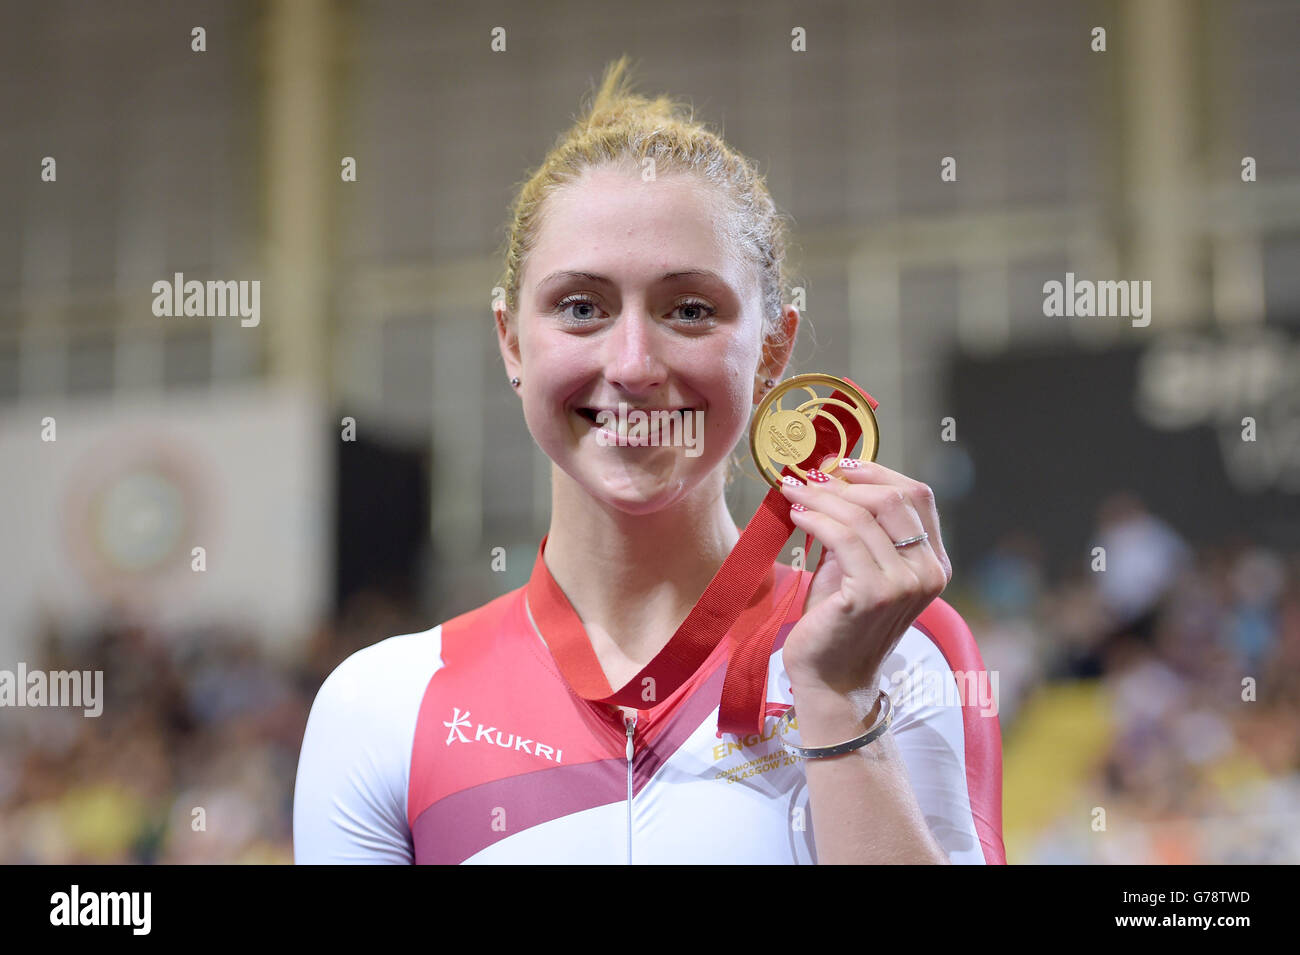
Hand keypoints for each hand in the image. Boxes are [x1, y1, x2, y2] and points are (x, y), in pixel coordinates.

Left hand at [778, 457, 951, 697]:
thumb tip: (830, 478)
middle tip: (807, 476)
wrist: (832, 679)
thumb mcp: (857, 565)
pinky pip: (843, 538)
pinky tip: (796, 514)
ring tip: (792, 491)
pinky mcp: (874, 594)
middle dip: (845, 481)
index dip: (877, 472)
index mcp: (934, 561)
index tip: (839, 464)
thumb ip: (858, 528)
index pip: (918, 496)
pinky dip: (816, 518)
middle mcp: (930, 571)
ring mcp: (905, 584)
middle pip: (894, 498)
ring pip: (863, 515)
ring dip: (821, 496)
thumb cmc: (840, 621)